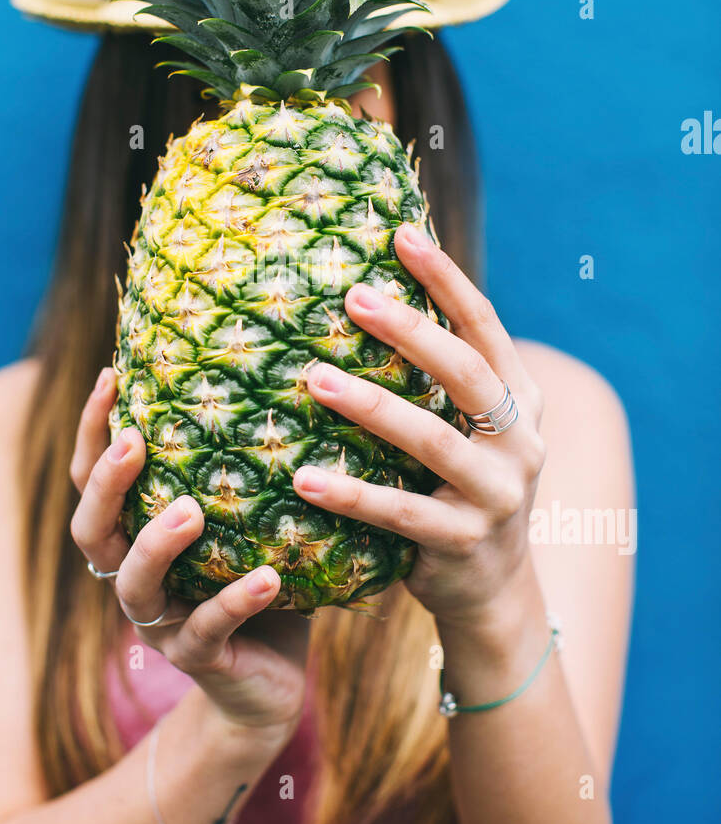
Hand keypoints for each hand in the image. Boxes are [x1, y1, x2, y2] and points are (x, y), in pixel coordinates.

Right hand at [69, 371, 307, 746]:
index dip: (93, 431)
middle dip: (106, 484)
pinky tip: (267, 578)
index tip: (111, 374)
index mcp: (134, 539)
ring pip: (135, 587)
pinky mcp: (202, 661)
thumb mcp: (245, 524)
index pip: (93, 480)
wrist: (269, 688)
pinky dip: (237, 602)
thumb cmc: (256, 582)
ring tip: (190, 511)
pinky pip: (209, 631)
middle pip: (92, 531)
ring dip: (157, 545)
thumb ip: (241, 473)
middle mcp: (134, 580)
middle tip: (133, 440)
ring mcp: (163, 624)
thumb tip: (273, 375)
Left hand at [293, 225, 546, 628]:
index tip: (401, 234)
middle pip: (465, 373)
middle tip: (353, 297)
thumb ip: (443, 377)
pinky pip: (399, 512)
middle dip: (410, 330)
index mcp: (521, 400)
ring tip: (314, 379)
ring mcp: (497, 494)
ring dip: (372, 406)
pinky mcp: (462, 540)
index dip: (446, 279)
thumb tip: (372, 294)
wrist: (490, 588)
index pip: (485, 326)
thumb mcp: (469, 429)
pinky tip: (303, 478)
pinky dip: (351, 494)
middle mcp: (520, 441)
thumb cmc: (459, 486)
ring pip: (433, 440)